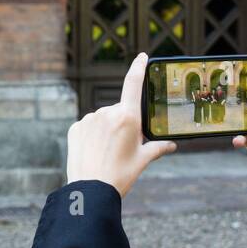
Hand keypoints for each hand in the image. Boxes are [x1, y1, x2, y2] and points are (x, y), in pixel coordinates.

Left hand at [66, 52, 175, 196]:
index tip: (142, 56)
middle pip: (120, 110)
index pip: (133, 84)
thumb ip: (158, 147)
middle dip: (125, 123)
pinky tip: (94, 152)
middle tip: (124, 147)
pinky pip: (89, 126)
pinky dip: (93, 135)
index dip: (138, 68)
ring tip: (107, 153)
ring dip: (108, 129)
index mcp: (127, 117)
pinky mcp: (75, 127)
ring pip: (103, 119)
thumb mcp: (143, 160)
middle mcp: (106, 112)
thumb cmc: (120, 175)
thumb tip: (171, 144)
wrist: (90, 190)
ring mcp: (89, 119)